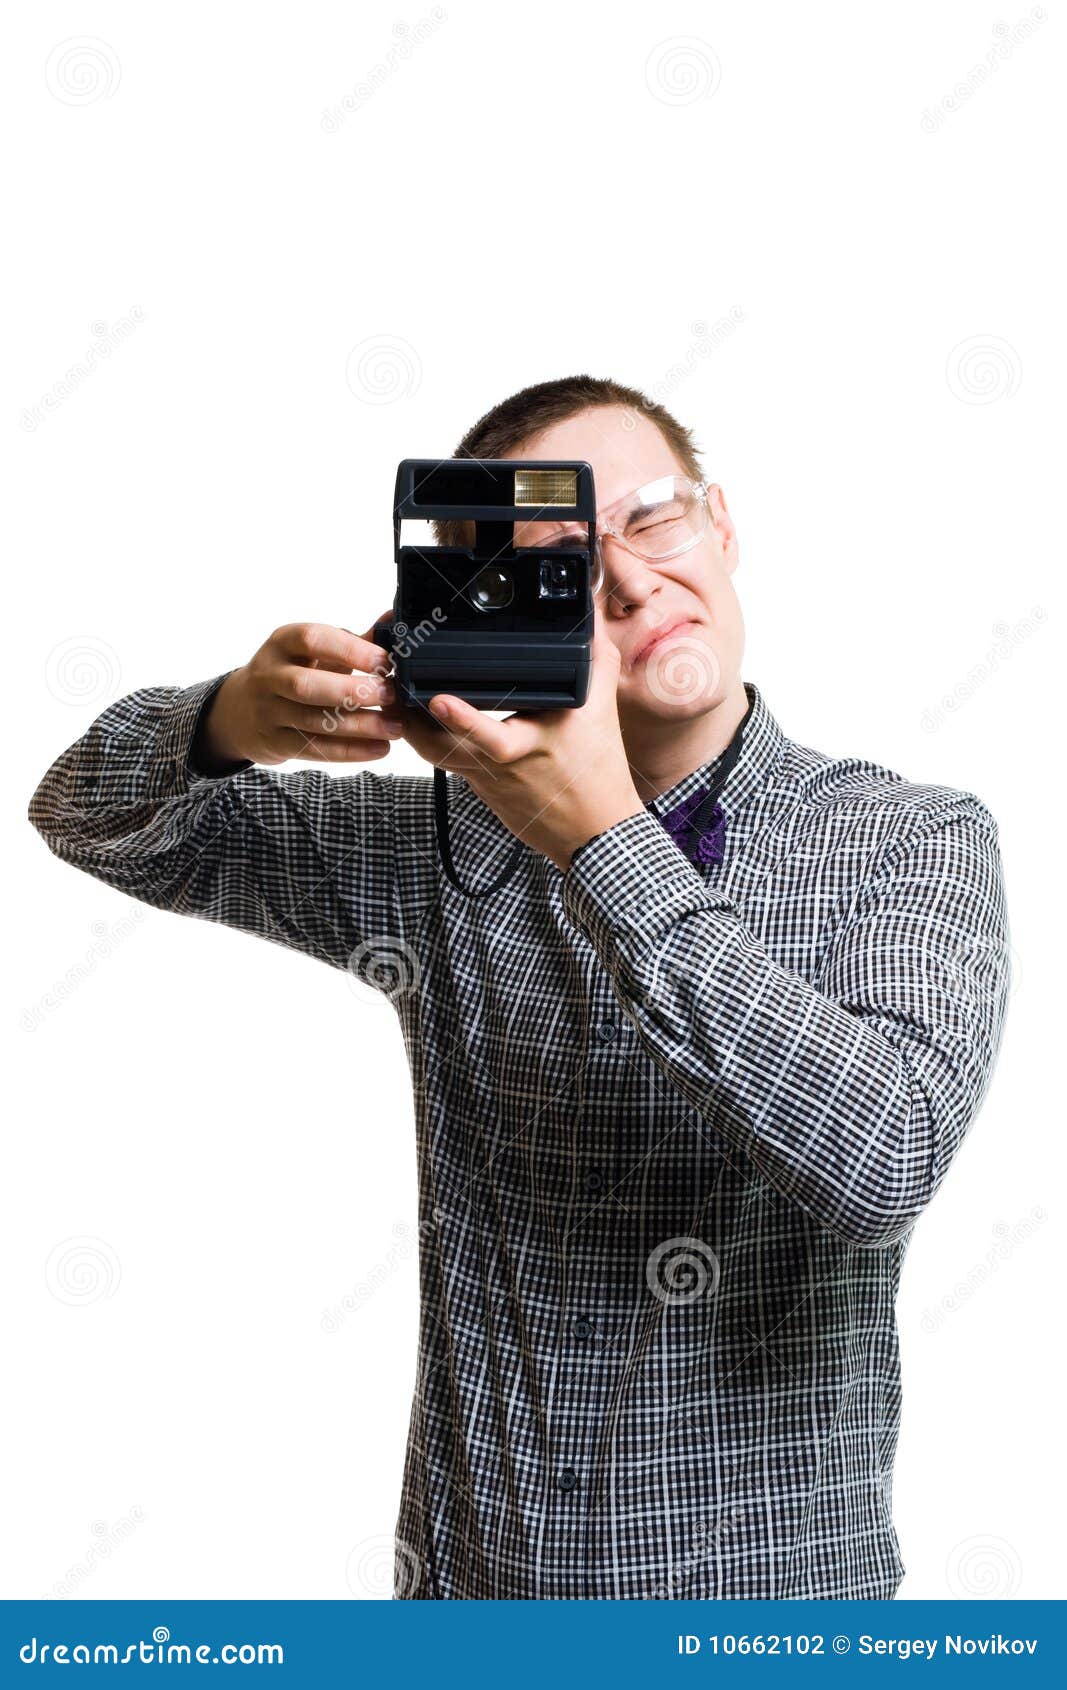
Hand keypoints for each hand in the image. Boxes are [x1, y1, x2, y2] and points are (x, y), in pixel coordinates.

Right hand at [194, 619, 402, 768]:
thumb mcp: (313, 651)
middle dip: (352, 692)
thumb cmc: (291, 671)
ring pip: (314, 721)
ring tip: (395, 727)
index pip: (312, 640)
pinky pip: (315, 749)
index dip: (350, 650)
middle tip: (390, 695)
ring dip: (360, 726)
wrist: (241, 710)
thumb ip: (354, 640)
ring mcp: (269, 711)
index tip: (385, 661)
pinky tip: (379, 748)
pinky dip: (350, 751)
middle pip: (307, 685)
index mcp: (282, 643)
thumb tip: (392, 618)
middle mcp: (270, 675)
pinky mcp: (276, 742)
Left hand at [398, 614, 643, 871]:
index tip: (439, 700)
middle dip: (413, 720)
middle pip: (442, 746)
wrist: (593, 831)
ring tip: (400, 698)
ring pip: (436, 754)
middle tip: (395, 688)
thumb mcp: (601, 709)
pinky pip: (448, 763)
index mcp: (533, 742)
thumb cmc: (597, 771)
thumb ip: (595, 660)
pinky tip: (422, 718)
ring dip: (414, 727)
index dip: (462, 718)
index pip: (492, 735)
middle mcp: (502, 764)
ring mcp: (487, 780)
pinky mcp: (480, 789)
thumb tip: (589, 618)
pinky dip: (433, 740)